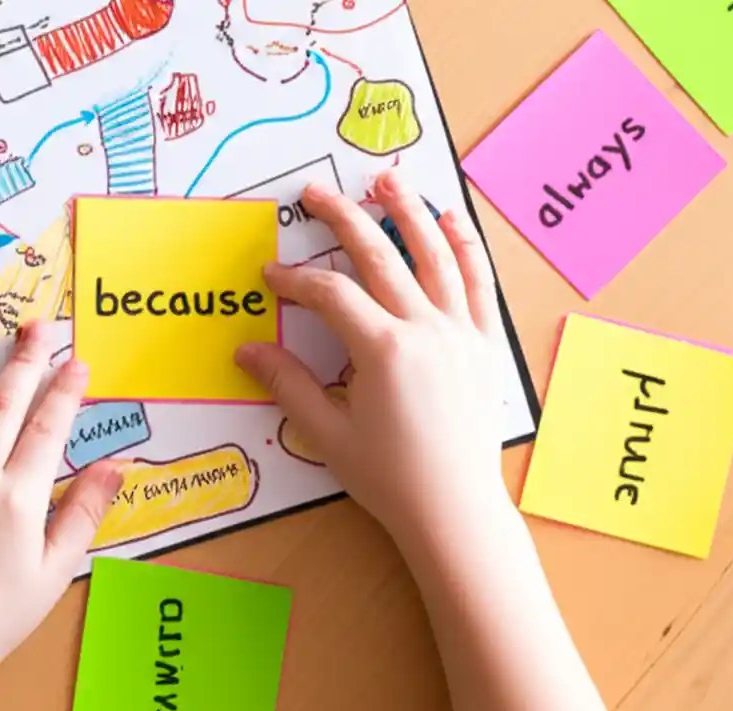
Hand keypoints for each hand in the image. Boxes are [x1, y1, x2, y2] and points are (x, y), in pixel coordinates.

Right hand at [236, 170, 509, 541]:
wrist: (454, 509)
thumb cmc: (390, 477)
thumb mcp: (328, 433)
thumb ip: (288, 384)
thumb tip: (247, 350)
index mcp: (385, 351)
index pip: (331, 295)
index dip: (296, 280)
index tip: (272, 275)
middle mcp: (427, 330)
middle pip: (380, 257)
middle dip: (343, 219)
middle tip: (316, 192)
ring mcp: (461, 333)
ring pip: (434, 256)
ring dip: (408, 213)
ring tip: (387, 180)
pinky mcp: (484, 345)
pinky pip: (477, 282)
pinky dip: (464, 246)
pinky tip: (449, 220)